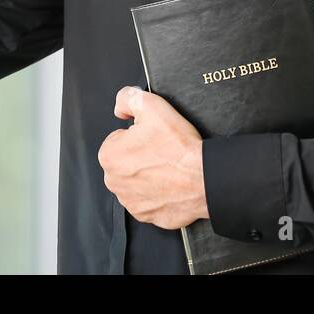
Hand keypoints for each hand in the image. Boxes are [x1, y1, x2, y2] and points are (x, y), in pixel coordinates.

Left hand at [98, 86, 209, 229]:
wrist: (204, 178)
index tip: (152, 137)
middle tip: (161, 151)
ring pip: (135, 181)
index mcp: (109, 156)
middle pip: (125, 161)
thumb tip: (120, 107)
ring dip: (147, 175)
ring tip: (167, 167)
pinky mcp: (146, 215)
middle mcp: (114, 183)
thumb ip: (127, 98)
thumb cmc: (178, 147)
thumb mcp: (152, 105)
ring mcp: (130, 202)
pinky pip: (148, 200)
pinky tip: (170, 184)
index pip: (118, 139)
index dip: (137, 135)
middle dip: (139, 156)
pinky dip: (158, 193)